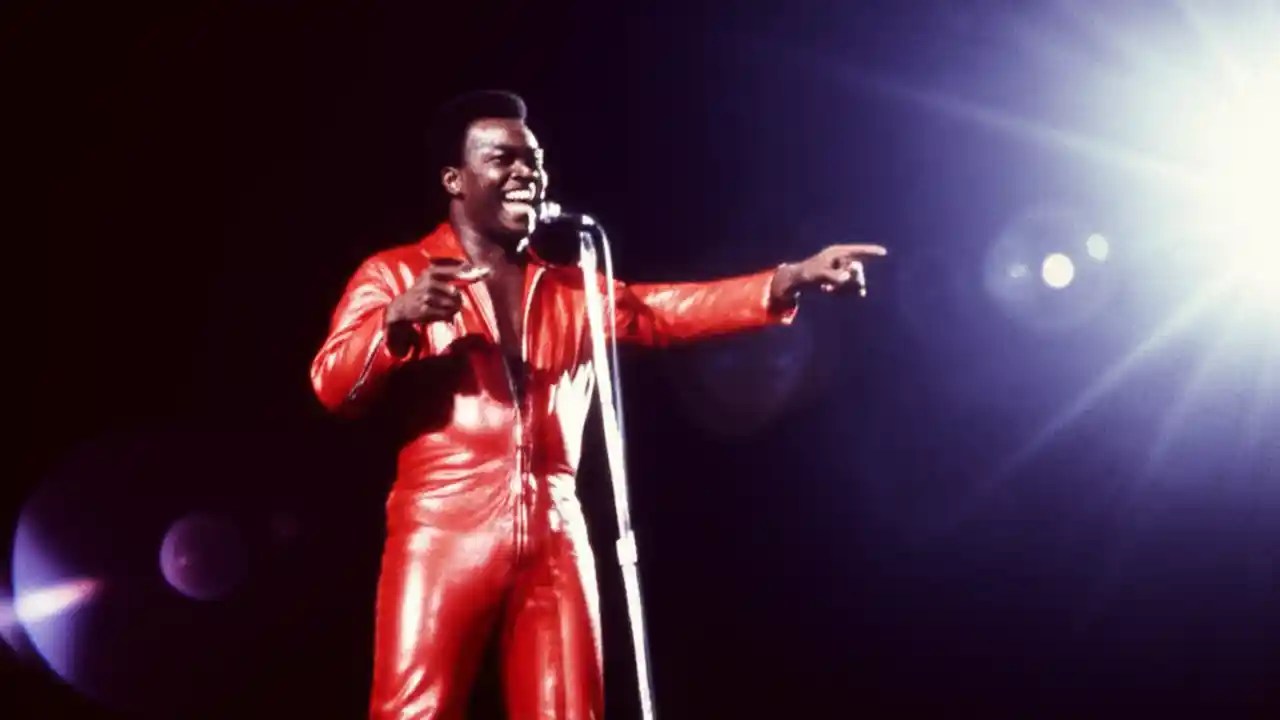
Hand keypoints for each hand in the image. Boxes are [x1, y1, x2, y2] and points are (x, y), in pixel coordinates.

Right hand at [385, 261, 489, 326]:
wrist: (402, 306)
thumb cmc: (423, 290)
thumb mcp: (433, 276)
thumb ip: (453, 272)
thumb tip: (476, 268)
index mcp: (433, 271)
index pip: (457, 271)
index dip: (472, 273)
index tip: (488, 272)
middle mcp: (429, 282)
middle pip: (456, 293)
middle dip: (457, 300)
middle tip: (452, 302)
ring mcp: (426, 296)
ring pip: (452, 305)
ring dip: (453, 309)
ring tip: (444, 308)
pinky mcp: (425, 310)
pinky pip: (446, 315)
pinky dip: (448, 316)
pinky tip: (441, 314)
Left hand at [771, 244, 887, 302]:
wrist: (798, 280)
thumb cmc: (807, 274)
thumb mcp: (819, 274)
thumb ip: (833, 276)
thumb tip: (847, 278)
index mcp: (837, 253)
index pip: (858, 250)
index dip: (871, 251)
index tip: (884, 252)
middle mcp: (841, 260)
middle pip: (858, 269)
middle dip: (852, 280)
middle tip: (835, 286)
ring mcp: (840, 269)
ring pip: (853, 280)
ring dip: (845, 288)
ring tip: (827, 290)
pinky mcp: (839, 278)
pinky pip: (848, 286)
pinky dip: (841, 291)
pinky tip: (828, 292)